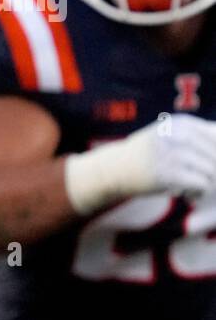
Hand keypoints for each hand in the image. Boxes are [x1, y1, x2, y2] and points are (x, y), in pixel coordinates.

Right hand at [67, 113, 215, 213]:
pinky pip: (202, 185)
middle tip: (200, 181)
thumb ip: (195, 133)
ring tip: (195, 189)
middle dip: (213, 171)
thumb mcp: (167, 134)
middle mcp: (178, 136)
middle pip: (215, 155)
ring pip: (212, 171)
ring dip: (207, 183)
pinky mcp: (169, 175)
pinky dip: (199, 193)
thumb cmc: (145, 153)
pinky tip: (189, 196)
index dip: (214, 153)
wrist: (114, 169)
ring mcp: (173, 155)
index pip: (215, 135)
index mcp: (181, 123)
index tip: (204, 164)